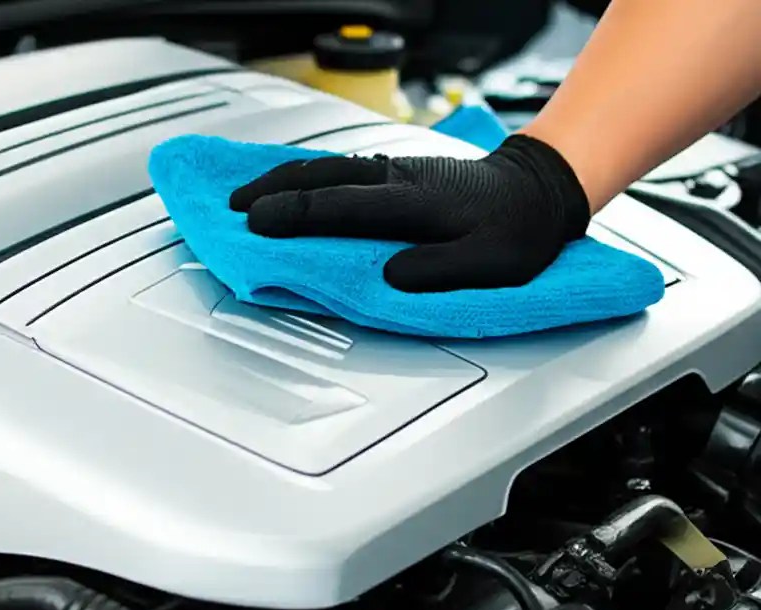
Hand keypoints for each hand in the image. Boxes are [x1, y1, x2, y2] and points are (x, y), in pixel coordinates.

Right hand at [228, 134, 591, 292]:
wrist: (540, 187)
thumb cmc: (517, 230)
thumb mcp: (492, 264)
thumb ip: (438, 271)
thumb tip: (389, 277)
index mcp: (413, 202)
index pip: (340, 206)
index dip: (294, 216)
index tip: (255, 223)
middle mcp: (396, 178)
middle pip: (321, 178)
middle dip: (273, 191)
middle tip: (233, 208)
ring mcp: (394, 169)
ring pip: (326, 168)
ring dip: (282, 179)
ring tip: (246, 194)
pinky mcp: (395, 169)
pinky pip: (338, 168)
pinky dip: (305, 174)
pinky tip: (289, 182)